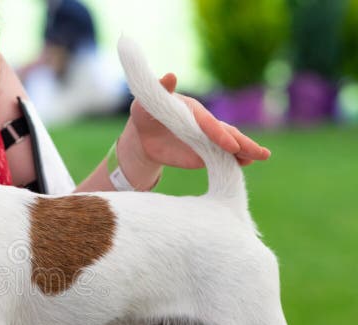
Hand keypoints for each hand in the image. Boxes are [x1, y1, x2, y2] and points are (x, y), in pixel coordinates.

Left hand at [129, 73, 270, 168]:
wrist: (144, 133)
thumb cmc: (145, 111)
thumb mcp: (148, 100)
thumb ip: (161, 90)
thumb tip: (170, 76)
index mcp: (194, 111)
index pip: (209, 124)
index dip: (220, 135)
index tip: (231, 146)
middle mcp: (204, 125)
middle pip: (227, 134)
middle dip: (244, 143)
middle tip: (263, 153)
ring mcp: (206, 140)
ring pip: (229, 146)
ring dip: (245, 152)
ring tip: (261, 156)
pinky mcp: (203, 154)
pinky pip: (219, 159)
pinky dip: (232, 163)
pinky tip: (245, 166)